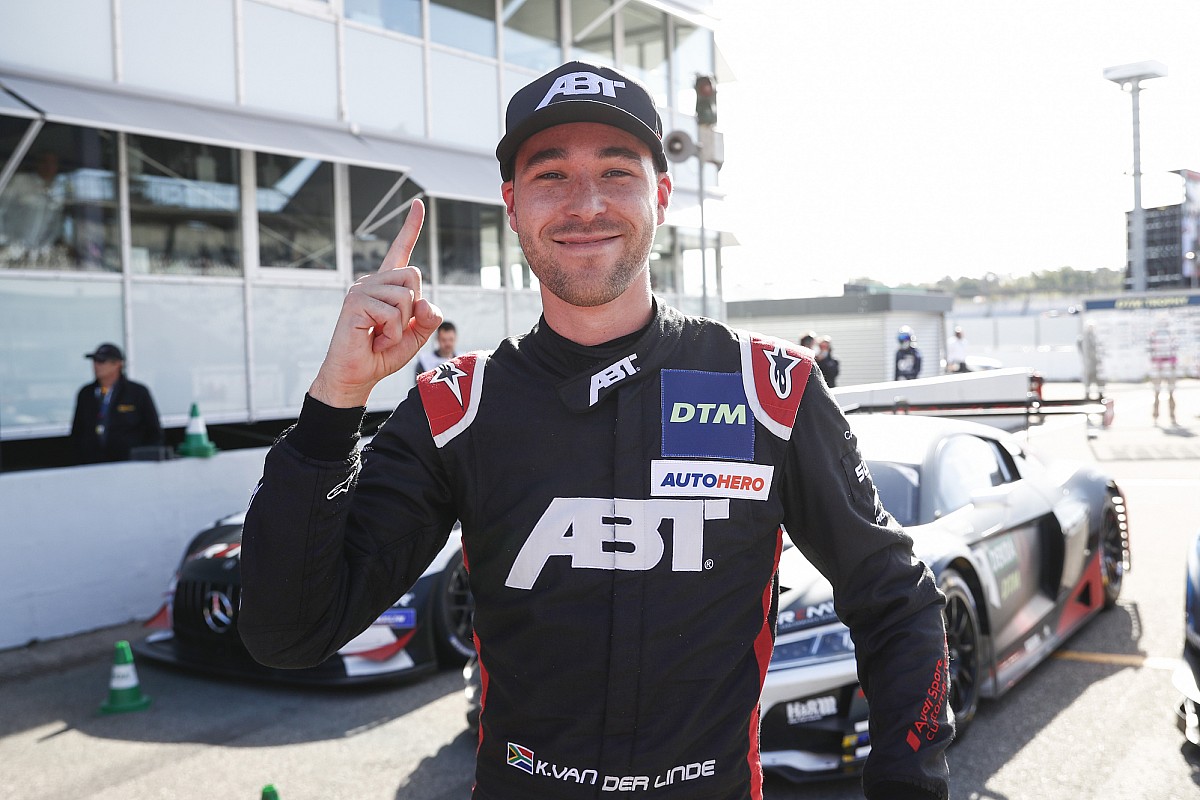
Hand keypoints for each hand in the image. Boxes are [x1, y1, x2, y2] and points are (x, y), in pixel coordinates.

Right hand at [309, 200, 441, 406]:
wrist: (357, 375)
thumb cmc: (382, 353)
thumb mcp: (415, 335)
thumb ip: (428, 317)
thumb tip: (424, 302)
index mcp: (387, 285)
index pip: (401, 251)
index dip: (411, 228)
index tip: (418, 203)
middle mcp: (373, 281)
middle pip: (414, 276)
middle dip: (414, 309)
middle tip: (393, 329)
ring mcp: (362, 289)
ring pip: (406, 297)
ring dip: (402, 325)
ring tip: (382, 336)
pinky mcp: (355, 302)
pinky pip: (393, 314)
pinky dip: (393, 333)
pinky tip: (375, 339)